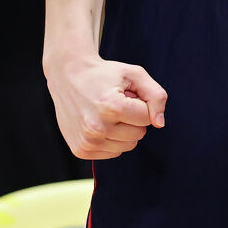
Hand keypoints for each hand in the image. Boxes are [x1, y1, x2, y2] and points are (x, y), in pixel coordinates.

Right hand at [46, 53, 166, 158]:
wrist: (67, 75)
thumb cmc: (104, 74)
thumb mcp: (134, 74)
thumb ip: (156, 95)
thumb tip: (159, 124)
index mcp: (112, 107)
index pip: (147, 118)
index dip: (140, 104)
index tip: (125, 94)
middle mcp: (97, 128)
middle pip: (138, 134)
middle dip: (132, 118)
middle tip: (115, 103)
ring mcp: (87, 141)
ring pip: (127, 146)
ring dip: (122, 130)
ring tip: (106, 113)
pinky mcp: (80, 150)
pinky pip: (112, 153)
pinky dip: (110, 139)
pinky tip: (98, 122)